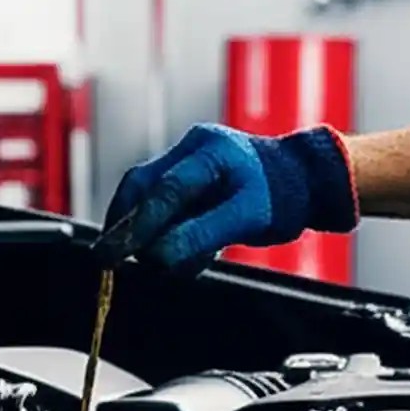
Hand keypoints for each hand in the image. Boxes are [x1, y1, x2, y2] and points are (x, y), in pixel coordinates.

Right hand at [91, 123, 358, 274]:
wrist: (303, 182)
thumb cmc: (283, 195)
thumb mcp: (248, 218)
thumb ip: (200, 235)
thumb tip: (156, 257)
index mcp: (209, 150)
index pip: (165, 189)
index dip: (138, 223)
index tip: (117, 252)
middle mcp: (190, 151)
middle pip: (141, 188)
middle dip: (125, 225)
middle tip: (106, 258)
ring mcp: (184, 164)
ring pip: (144, 198)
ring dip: (138, 232)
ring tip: (140, 260)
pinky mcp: (184, 183)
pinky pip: (158, 208)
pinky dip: (156, 234)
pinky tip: (163, 255)